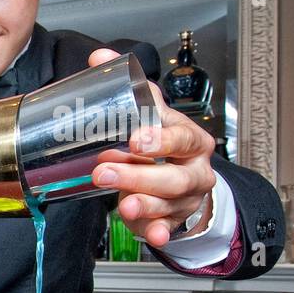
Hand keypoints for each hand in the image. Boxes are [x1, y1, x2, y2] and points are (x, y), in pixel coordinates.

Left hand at [87, 48, 215, 247]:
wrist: (183, 176)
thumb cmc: (162, 142)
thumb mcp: (150, 114)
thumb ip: (128, 87)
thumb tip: (100, 57)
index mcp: (188, 138)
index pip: (179, 135)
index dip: (160, 138)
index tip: (135, 139)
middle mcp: (193, 168)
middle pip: (173, 174)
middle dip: (139, 175)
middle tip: (104, 170)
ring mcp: (186, 196)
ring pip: (169, 202)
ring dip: (144, 203)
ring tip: (121, 204)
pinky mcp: (174, 219)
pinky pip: (169, 229)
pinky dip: (160, 233)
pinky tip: (151, 235)